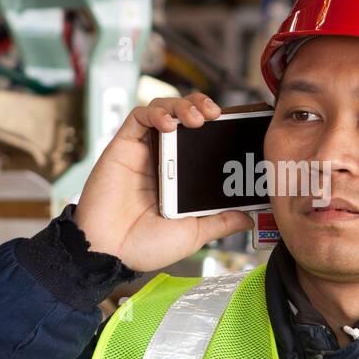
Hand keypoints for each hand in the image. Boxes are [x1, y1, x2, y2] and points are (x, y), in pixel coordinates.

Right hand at [71, 92, 253, 271]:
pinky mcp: (122, 147)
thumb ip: (220, 221)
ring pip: (163, 110)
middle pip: (183, 117)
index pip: (202, 140)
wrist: (109, 253)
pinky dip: (156, 112)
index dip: (219, 128)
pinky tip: (169, 124)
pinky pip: (138, 117)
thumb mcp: (193, 234)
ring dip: (182, 105)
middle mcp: (161, 160)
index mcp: (179, 178)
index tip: (237, 126)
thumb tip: (249, 216)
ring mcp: (142, 152)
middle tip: (218, 114)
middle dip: (202, 106)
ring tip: (198, 117)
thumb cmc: (144, 246)